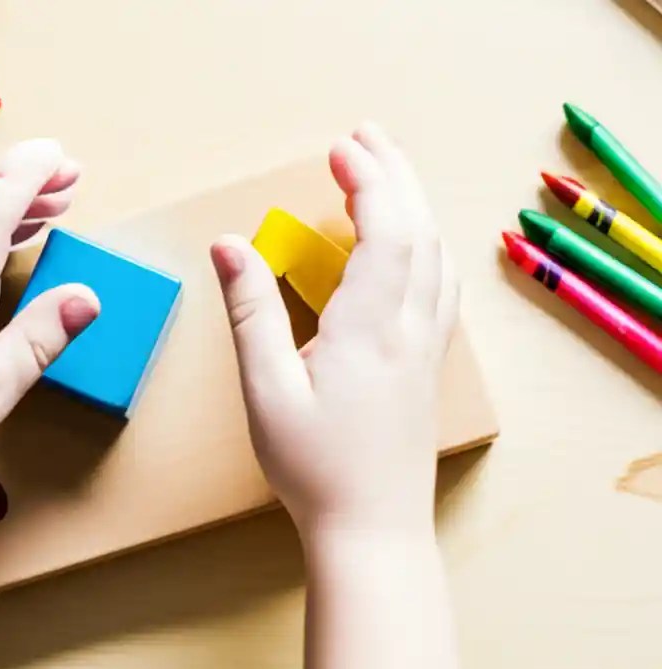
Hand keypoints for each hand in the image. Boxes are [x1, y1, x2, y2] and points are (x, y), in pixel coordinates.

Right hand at [211, 123, 458, 539]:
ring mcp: (425, 348)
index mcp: (369, 328)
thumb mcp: (266, 390)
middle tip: (366, 137)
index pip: (383, 231)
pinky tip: (413, 247)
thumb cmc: (314, 467)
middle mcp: (409, 329)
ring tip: (388, 175)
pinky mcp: (426, 367)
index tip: (339, 148)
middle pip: (419, 230)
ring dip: (415, 205)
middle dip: (395, 175)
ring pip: (437, 256)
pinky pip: (440, 286)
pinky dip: (428, 245)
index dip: (367, 180)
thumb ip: (250, 312)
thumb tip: (229, 246)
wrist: (372, 529)